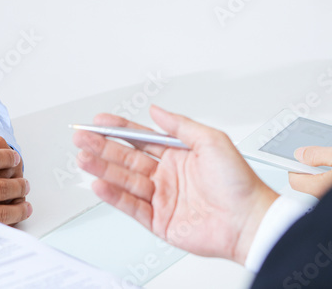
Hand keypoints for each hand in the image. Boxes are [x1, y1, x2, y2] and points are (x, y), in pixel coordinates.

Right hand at [73, 106, 277, 264]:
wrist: (250, 221)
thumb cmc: (240, 183)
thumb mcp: (212, 140)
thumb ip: (180, 125)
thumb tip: (156, 110)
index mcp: (178, 155)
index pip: (140, 138)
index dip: (119, 129)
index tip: (99, 121)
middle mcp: (167, 175)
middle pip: (126, 158)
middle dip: (102, 147)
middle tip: (81, 137)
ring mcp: (162, 199)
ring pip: (125, 180)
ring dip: (102, 169)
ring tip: (83, 158)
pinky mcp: (160, 221)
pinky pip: (131, 206)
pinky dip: (114, 196)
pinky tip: (99, 184)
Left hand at [288, 145, 331, 198]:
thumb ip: (317, 154)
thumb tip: (300, 154)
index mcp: (321, 187)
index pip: (294, 179)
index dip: (294, 164)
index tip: (295, 153)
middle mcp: (327, 198)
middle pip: (309, 181)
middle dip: (312, 165)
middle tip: (319, 151)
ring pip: (324, 182)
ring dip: (327, 169)